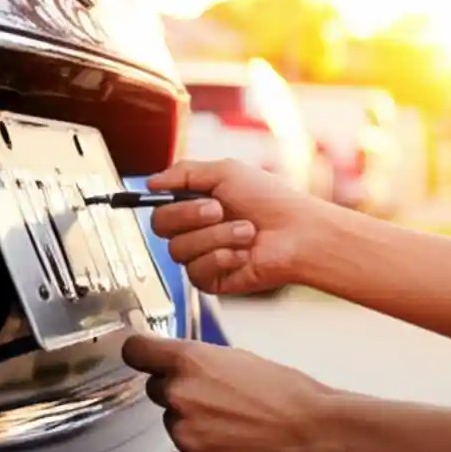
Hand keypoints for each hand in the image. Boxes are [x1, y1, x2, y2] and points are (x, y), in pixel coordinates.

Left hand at [122, 334, 332, 451]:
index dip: (142, 355)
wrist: (316, 435)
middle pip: (157, 391)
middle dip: (179, 394)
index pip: (135, 352)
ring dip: (196, 426)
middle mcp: (178, 396)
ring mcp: (183, 434)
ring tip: (238, 427)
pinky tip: (238, 448)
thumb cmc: (288, 394)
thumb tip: (178, 367)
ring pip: (176, 425)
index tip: (144, 359)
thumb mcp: (238, 360)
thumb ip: (198, 363)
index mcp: (187, 362)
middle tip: (218, 400)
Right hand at [148, 159, 338, 293]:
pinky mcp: (212, 279)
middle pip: (160, 226)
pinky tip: (244, 254)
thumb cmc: (271, 200)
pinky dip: (222, 258)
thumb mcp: (226, 172)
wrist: (299, 233)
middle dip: (189, 215)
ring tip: (246, 232)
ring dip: (216, 236)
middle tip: (218, 209)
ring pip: (179, 250)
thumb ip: (184, 173)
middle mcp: (196, 231)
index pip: (159, 206)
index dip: (164, 202)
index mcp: (196, 205)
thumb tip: (151, 182)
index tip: (173, 194)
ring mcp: (203, 256)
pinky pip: (196, 271)